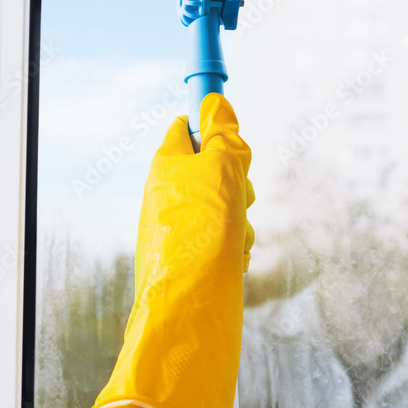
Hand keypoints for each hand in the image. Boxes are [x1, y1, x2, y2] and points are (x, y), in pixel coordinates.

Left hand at [85, 93, 254, 407]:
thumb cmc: (203, 230)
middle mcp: (166, 192)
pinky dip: (233, 245)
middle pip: (213, 168)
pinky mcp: (188, 255)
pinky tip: (233, 260)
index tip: (234, 140)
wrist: (190, 303)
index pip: (186, 128)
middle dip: (238, 181)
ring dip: (241, 217)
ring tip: (235, 237)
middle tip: (241, 196)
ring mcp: (177, 225)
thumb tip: (216, 103)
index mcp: (166, 164)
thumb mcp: (222, 169)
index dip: (213, 129)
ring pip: (224, 206)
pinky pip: (221, 237)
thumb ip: (224, 136)